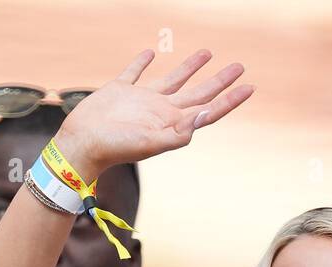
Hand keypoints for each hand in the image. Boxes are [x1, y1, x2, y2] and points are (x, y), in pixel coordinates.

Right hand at [54, 49, 253, 179]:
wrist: (82, 145)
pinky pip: (135, 72)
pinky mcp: (120, 90)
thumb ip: (178, 134)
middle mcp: (161, 111)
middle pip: (198, 92)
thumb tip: (204, 115)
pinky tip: (150, 53)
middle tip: (239, 66)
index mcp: (172, 123)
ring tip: (208, 53)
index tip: (250, 86)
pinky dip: (143, 62)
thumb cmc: (115, 148)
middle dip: (220, 80)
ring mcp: (142, 100)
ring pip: (173, 79)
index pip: (209, 109)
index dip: (231, 99)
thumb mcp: (151, 143)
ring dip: (191, 67)